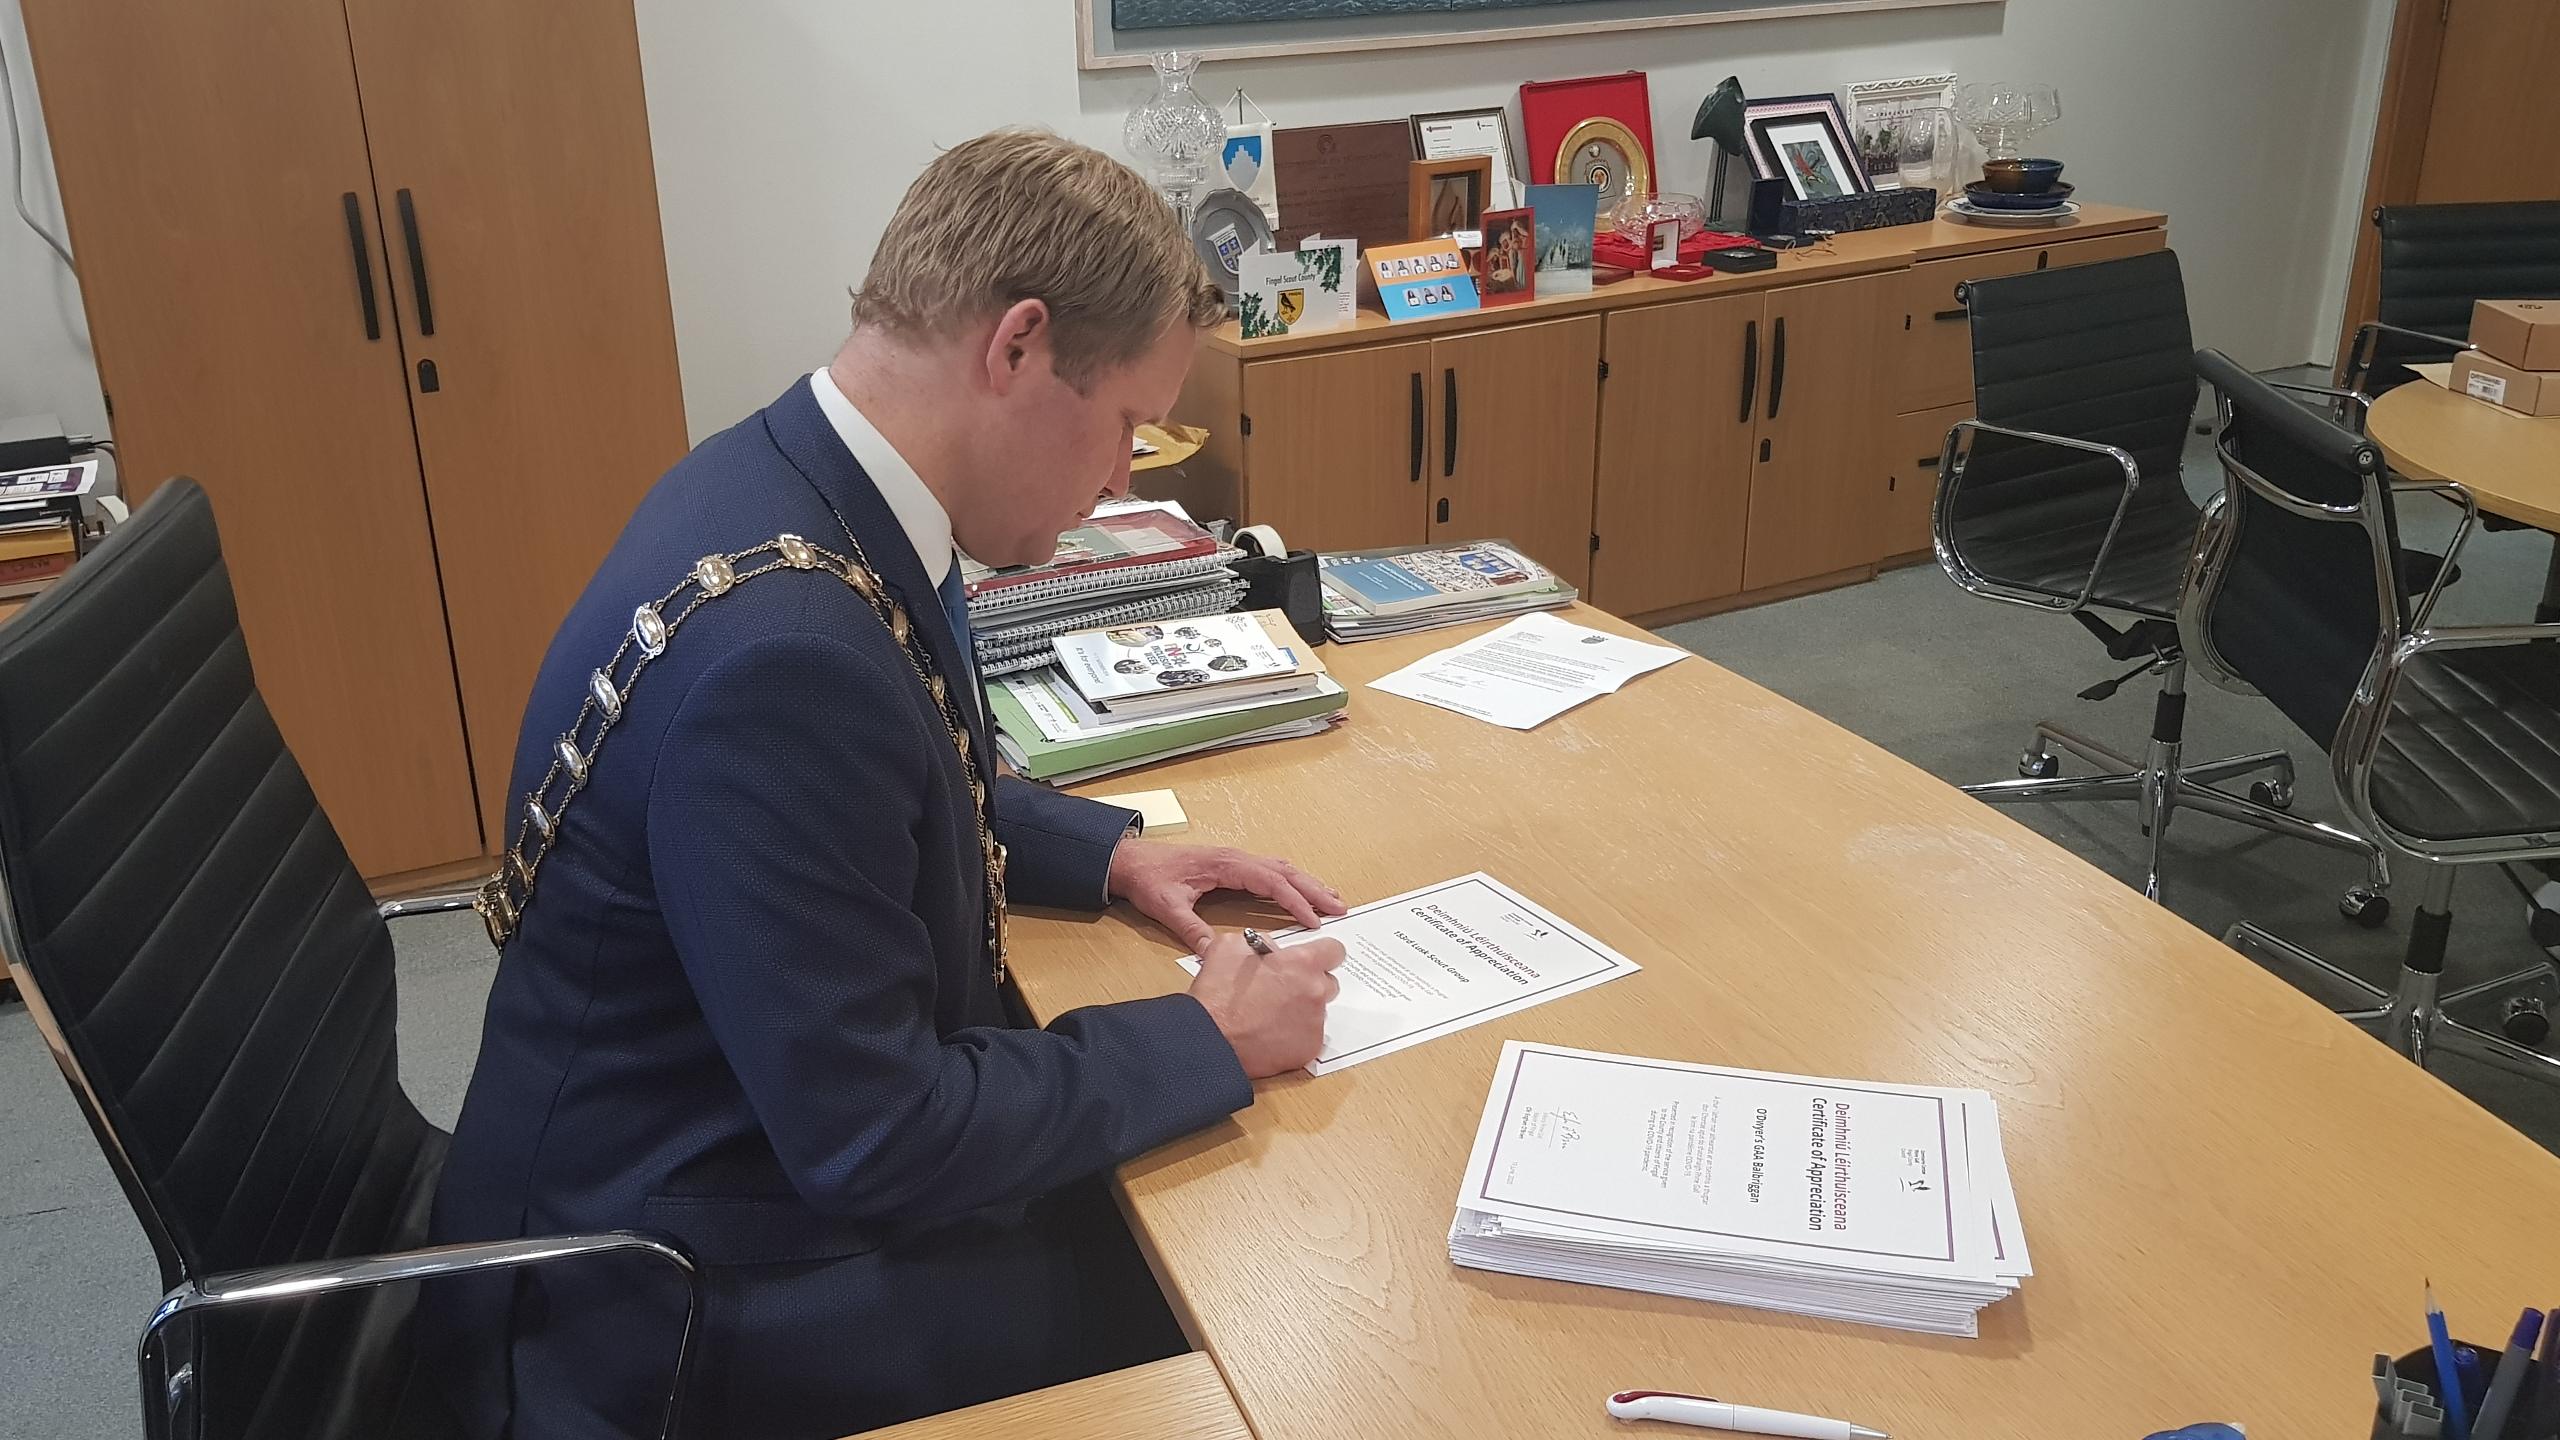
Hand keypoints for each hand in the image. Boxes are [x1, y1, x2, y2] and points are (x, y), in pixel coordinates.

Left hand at [1106, 841, 1346, 953]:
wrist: (1132, 860)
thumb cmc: (1150, 879)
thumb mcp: (1167, 907)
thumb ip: (1191, 929)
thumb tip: (1214, 954)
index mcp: (1227, 864)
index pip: (1270, 882)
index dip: (1294, 901)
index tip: (1313, 921)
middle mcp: (1237, 858)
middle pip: (1285, 872)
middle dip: (1314, 890)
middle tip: (1340, 908)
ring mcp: (1237, 860)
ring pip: (1281, 869)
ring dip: (1307, 883)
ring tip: (1332, 899)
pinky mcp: (1233, 865)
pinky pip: (1271, 871)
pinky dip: (1292, 881)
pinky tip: (1302, 892)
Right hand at [1187, 931, 1346, 1077]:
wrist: (1209, 1038)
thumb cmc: (1218, 995)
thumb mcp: (1230, 946)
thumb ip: (1261, 942)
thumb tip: (1270, 949)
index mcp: (1302, 963)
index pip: (1335, 950)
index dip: (1322, 953)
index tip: (1312, 959)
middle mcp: (1315, 992)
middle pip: (1329, 983)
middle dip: (1310, 984)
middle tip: (1283, 989)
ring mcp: (1314, 1023)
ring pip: (1317, 1012)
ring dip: (1301, 1010)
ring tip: (1271, 1015)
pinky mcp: (1308, 1050)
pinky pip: (1309, 1038)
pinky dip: (1295, 1036)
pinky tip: (1271, 1034)